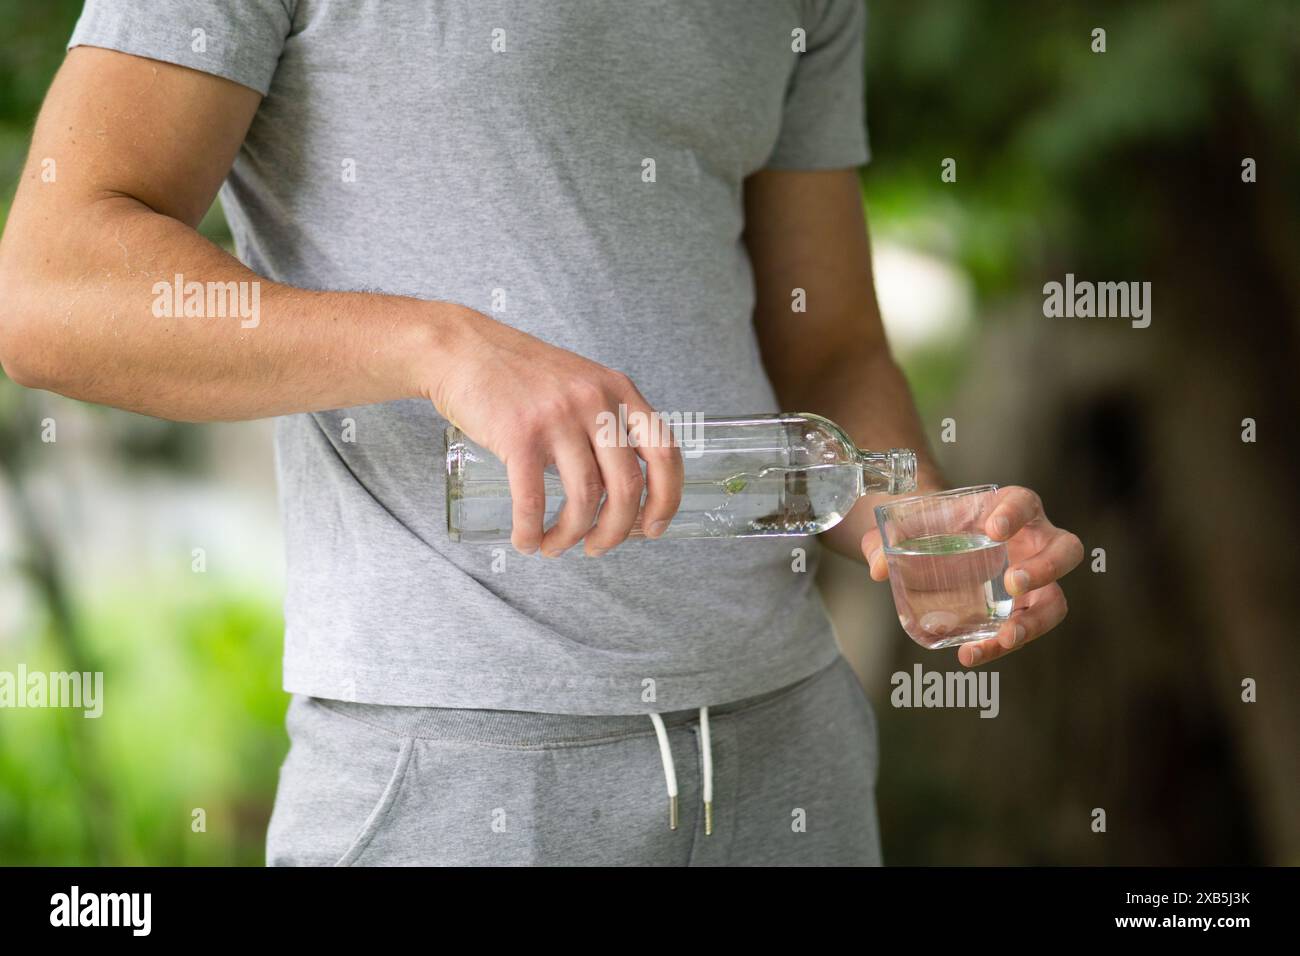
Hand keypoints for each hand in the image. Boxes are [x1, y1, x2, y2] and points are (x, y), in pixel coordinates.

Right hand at [426, 306, 682, 556]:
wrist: (462, 348)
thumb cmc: (519, 372)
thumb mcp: (581, 382)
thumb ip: (605, 419)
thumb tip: (623, 485)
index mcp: (619, 390)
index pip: (664, 452)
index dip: (666, 499)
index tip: (653, 528)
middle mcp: (596, 402)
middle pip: (627, 486)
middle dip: (616, 531)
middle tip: (598, 547)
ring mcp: (558, 418)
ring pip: (583, 498)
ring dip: (571, 535)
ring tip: (555, 547)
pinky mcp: (519, 436)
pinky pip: (533, 500)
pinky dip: (531, 531)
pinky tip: (527, 541)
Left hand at [861, 485, 1082, 666]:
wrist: (938, 541)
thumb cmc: (933, 524)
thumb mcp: (909, 524)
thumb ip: (887, 540)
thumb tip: (876, 567)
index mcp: (1010, 508)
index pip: (1023, 502)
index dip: (1015, 514)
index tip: (994, 529)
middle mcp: (1035, 541)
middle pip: (1065, 550)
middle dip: (1045, 568)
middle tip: (1011, 583)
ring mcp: (1036, 578)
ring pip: (1056, 600)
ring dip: (1035, 621)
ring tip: (1006, 635)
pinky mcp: (1025, 609)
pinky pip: (1026, 629)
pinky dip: (1001, 645)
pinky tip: (972, 653)